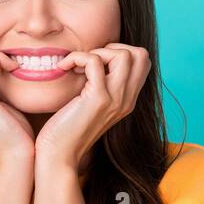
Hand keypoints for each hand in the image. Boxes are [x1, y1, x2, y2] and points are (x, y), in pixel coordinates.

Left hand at [34, 44, 150, 170]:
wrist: (59, 155)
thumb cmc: (67, 129)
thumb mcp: (91, 105)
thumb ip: (101, 85)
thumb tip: (93, 60)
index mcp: (127, 100)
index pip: (143, 62)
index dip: (120, 52)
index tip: (95, 63)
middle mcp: (127, 99)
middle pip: (141, 54)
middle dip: (113, 47)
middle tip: (89, 61)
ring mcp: (116, 99)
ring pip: (124, 55)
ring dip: (96, 52)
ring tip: (77, 65)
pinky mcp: (98, 99)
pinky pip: (94, 61)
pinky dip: (77, 57)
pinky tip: (64, 68)